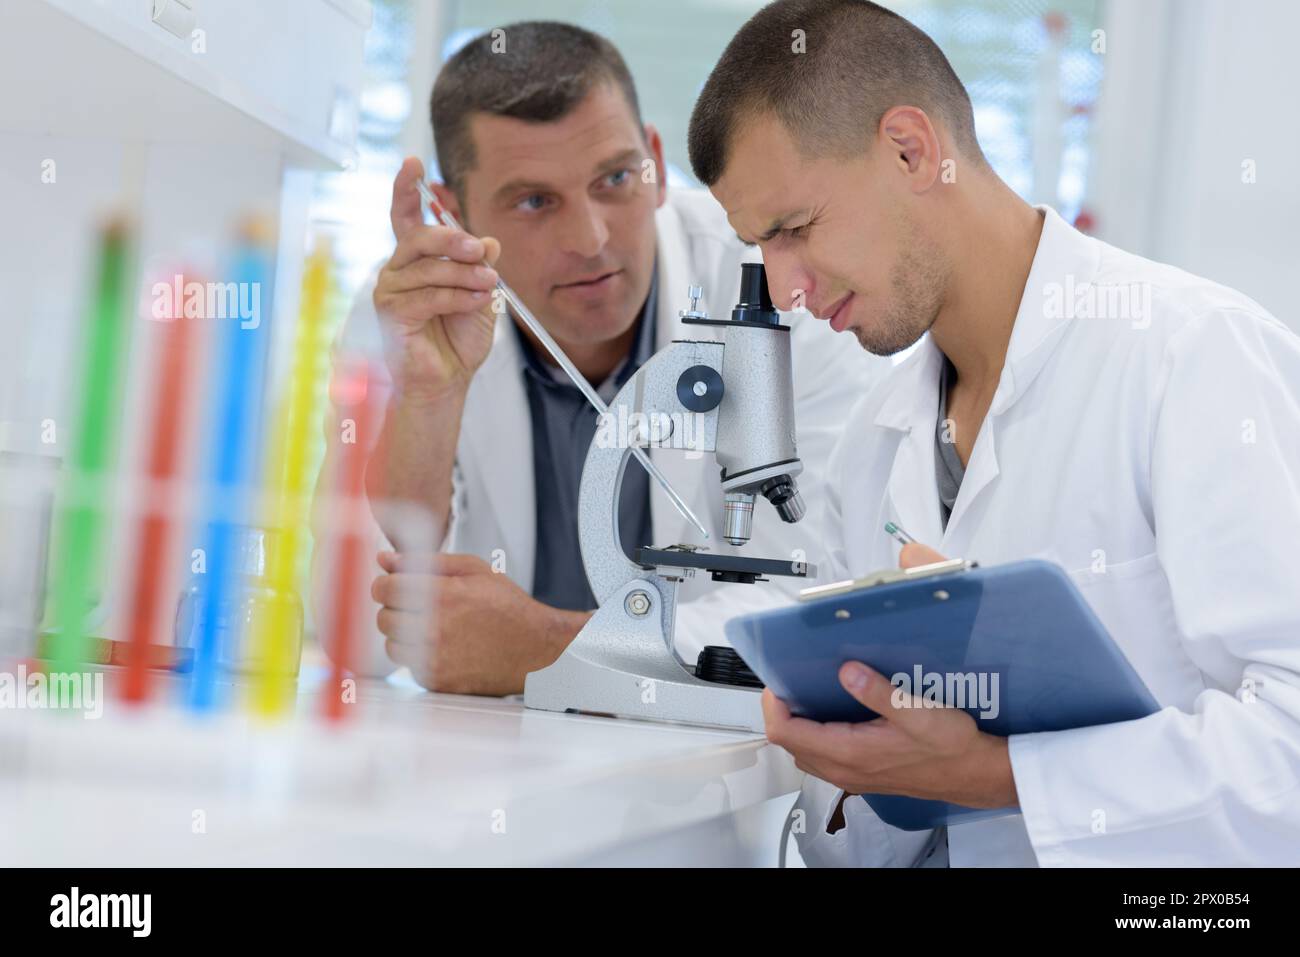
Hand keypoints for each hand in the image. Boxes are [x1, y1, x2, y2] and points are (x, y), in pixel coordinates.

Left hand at [370, 551, 590, 695]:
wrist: (535, 649)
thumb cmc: (508, 607)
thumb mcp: (474, 570)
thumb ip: (426, 561)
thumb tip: (385, 559)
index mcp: (441, 595)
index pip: (383, 589)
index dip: (388, 584)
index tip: (398, 586)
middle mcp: (433, 629)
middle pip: (383, 618)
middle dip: (398, 609)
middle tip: (422, 607)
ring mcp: (433, 659)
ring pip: (392, 645)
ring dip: (405, 636)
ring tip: (434, 629)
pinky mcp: (436, 681)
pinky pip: (409, 667)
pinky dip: (420, 658)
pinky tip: (445, 648)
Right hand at [373, 157, 502, 403]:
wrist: (449, 378)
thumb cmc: (459, 337)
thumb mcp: (480, 293)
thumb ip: (481, 266)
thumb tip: (488, 241)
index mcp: (417, 259)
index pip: (406, 218)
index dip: (407, 190)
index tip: (413, 163)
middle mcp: (398, 269)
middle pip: (419, 238)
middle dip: (453, 239)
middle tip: (481, 251)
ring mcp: (390, 290)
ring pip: (429, 268)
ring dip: (465, 276)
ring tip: (489, 287)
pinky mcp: (391, 313)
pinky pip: (427, 295)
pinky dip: (457, 297)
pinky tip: (476, 302)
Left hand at [765, 540, 1018, 813]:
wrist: (974, 775)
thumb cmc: (950, 746)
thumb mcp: (916, 712)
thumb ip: (878, 692)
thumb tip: (846, 671)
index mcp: (849, 753)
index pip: (785, 733)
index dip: (773, 705)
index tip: (779, 681)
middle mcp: (843, 769)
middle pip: (788, 743)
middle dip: (782, 712)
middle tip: (791, 682)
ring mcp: (851, 776)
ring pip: (804, 753)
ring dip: (797, 726)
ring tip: (807, 694)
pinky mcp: (861, 775)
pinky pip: (822, 758)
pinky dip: (815, 736)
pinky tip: (833, 713)